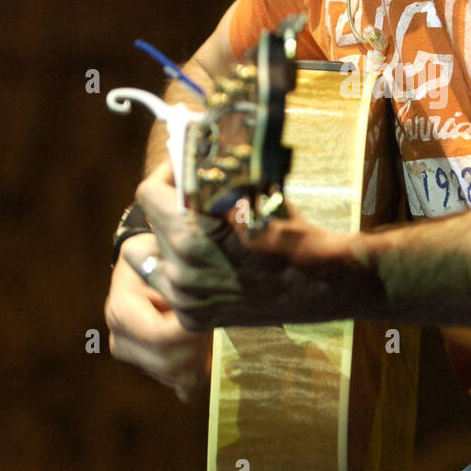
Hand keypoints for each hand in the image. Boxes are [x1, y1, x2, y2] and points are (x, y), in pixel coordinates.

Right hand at [104, 231, 212, 401]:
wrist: (149, 263)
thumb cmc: (163, 257)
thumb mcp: (169, 260)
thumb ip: (179, 285)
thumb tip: (193, 304)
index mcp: (121, 310)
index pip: (159, 336)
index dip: (189, 331)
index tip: (210, 316)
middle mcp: (119, 337)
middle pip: (168, 361)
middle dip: (198, 347)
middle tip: (214, 324)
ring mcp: (131, 355)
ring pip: (175, 376)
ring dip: (200, 359)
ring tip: (209, 332)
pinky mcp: (145, 366)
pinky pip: (178, 383)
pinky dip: (196, 372)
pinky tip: (206, 355)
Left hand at [127, 164, 379, 330]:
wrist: (321, 283)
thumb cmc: (292, 233)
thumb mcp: (253, 194)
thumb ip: (213, 178)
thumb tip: (188, 153)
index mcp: (192, 236)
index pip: (149, 194)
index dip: (166, 176)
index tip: (181, 170)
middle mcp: (181, 271)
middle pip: (151, 223)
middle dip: (170, 206)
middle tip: (195, 199)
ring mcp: (185, 299)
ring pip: (149, 258)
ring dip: (165, 241)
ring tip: (193, 234)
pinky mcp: (193, 317)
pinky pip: (167, 285)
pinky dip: (180, 272)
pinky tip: (209, 264)